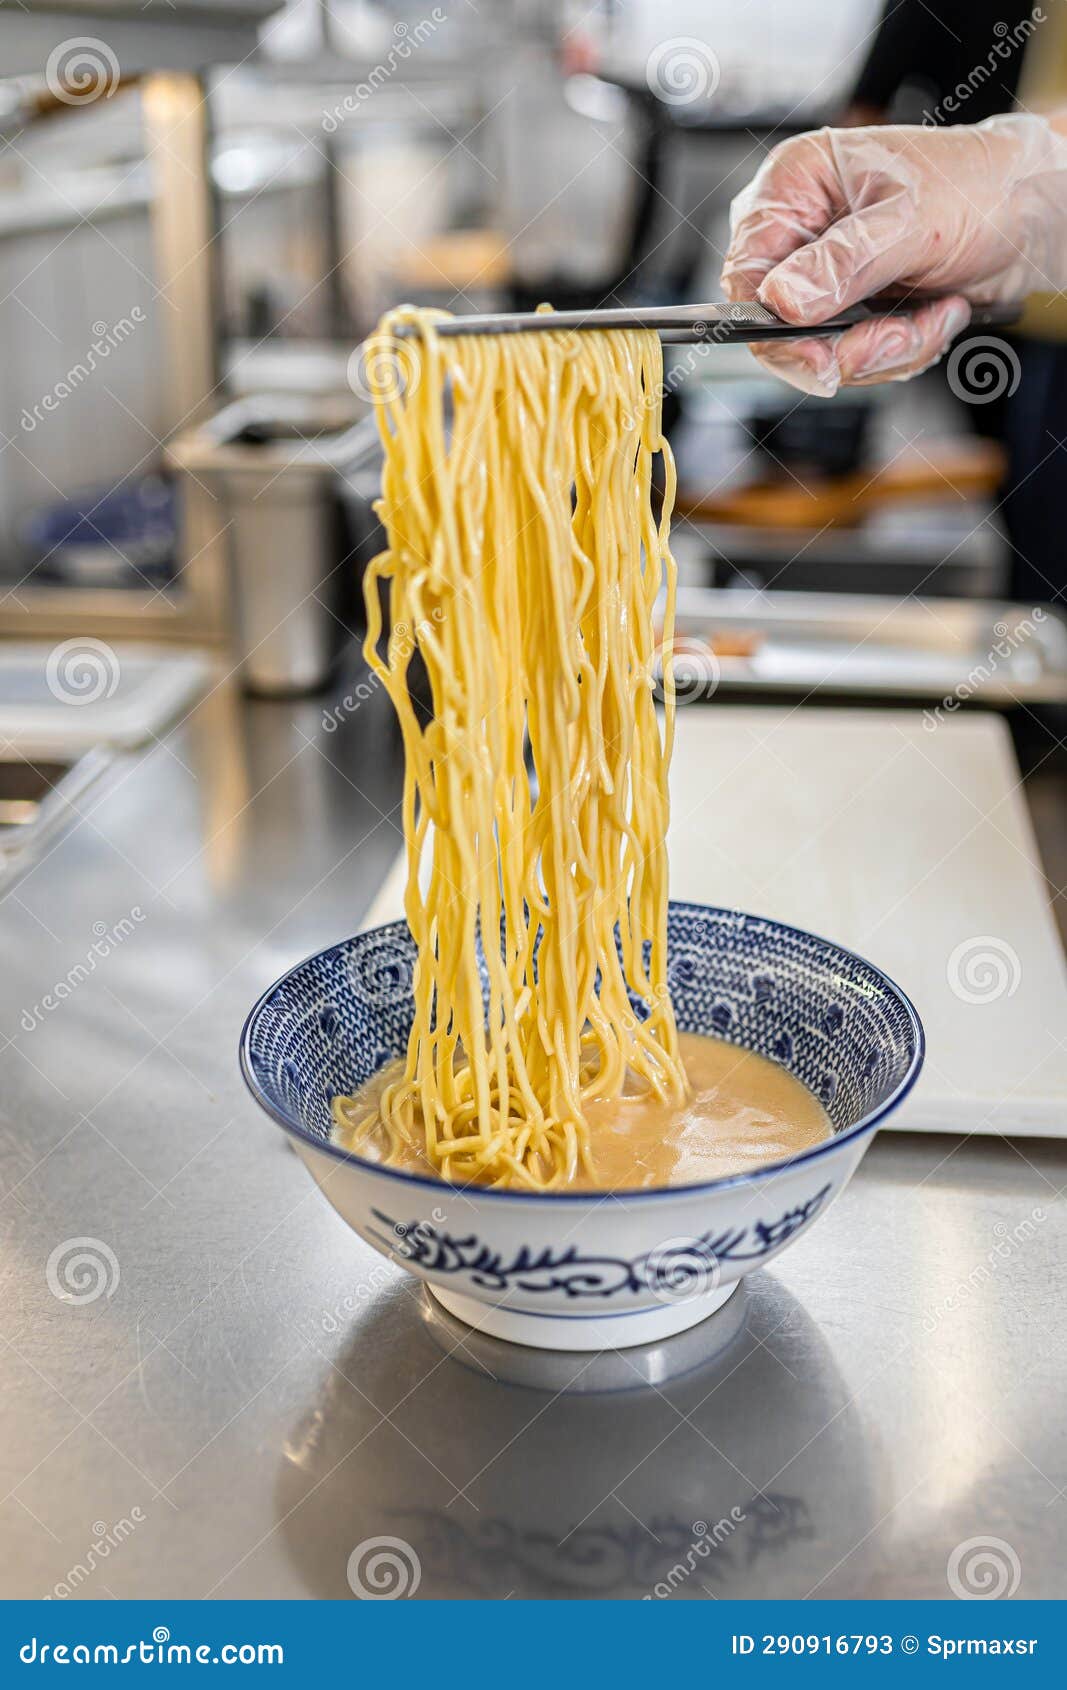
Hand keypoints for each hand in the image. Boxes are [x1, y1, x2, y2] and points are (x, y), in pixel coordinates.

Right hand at [720, 114, 1066, 394]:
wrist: (1030, 213)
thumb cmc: (979, 188)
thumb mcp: (912, 222)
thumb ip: (844, 263)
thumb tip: (782, 300)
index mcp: (796, 184)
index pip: (747, 273)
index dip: (775, 326)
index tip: (821, 358)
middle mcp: (802, 229)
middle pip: (781, 325)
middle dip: (849, 346)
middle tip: (899, 335)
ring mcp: (825, 272)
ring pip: (820, 351)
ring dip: (885, 350)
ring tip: (934, 314)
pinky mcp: (852, 304)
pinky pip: (853, 357)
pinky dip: (899, 350)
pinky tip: (933, 315)